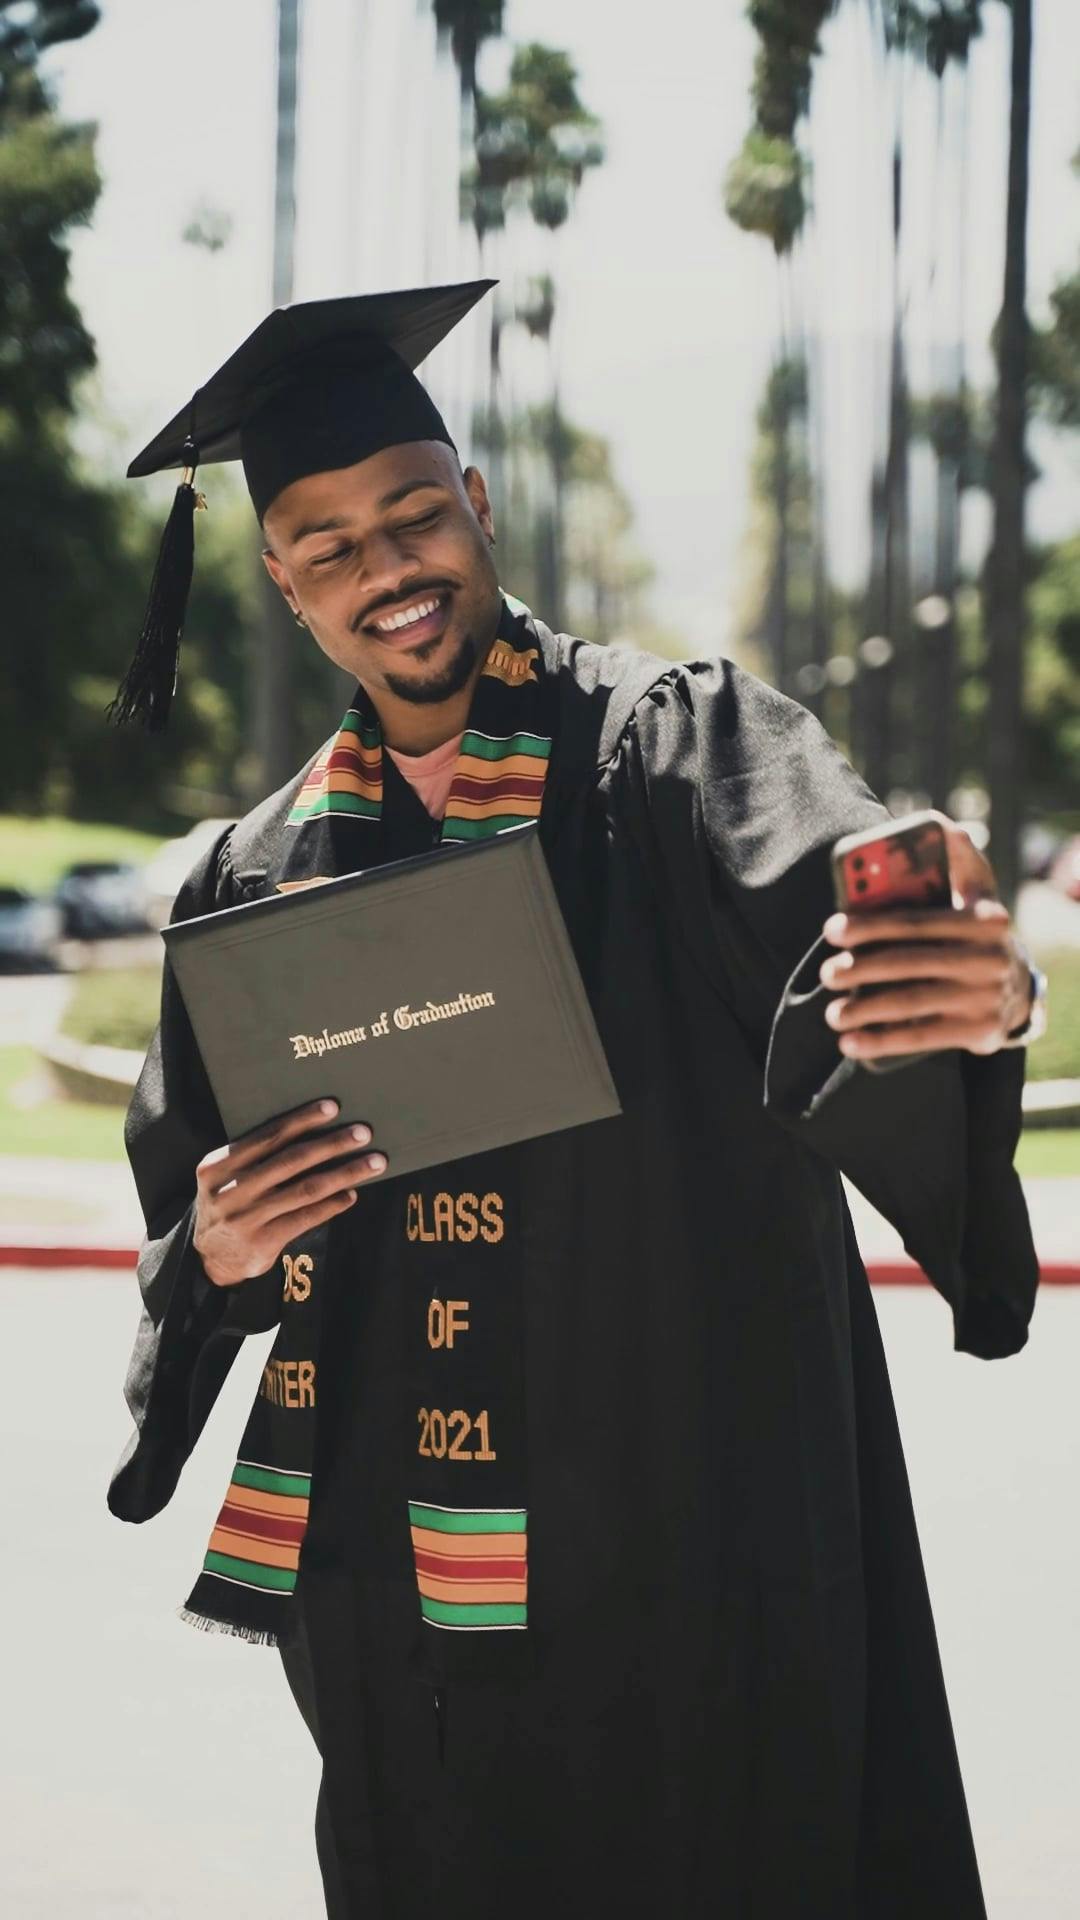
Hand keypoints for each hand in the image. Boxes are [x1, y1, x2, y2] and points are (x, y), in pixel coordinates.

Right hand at [193, 1098, 386, 1287]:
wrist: (209, 1257)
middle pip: (292, 1160)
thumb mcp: (225, 1177)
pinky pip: (306, 1218)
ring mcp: (247, 1218)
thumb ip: (256, 1156)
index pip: (268, 1136)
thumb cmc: (229, 1203)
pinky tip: (351, 1194)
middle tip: (363, 1133)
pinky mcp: (263, 1242)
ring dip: (344, 1174)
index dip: (302, 1120)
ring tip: (373, 1163)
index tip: (333, 1107)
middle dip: (332, 1143)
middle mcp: (230, 1189)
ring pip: (305, 1189)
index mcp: (218, 1165)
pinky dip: (332, 1204)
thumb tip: (314, 1130)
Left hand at [818, 814, 1032, 1063]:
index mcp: (984, 918)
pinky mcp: (979, 1032)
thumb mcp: (976, 891)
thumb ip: (956, 860)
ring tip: (832, 1014)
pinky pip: (921, 1038)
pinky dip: (881, 1041)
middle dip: (859, 969)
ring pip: (911, 1002)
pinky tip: (850, 1042)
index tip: (832, 930)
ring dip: (864, 1010)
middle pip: (908, 964)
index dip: (870, 925)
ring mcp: (985, 997)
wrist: (1016, 987)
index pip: (917, 921)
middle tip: (826, 974)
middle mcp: (989, 959)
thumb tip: (942, 825)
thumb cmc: (974, 929)